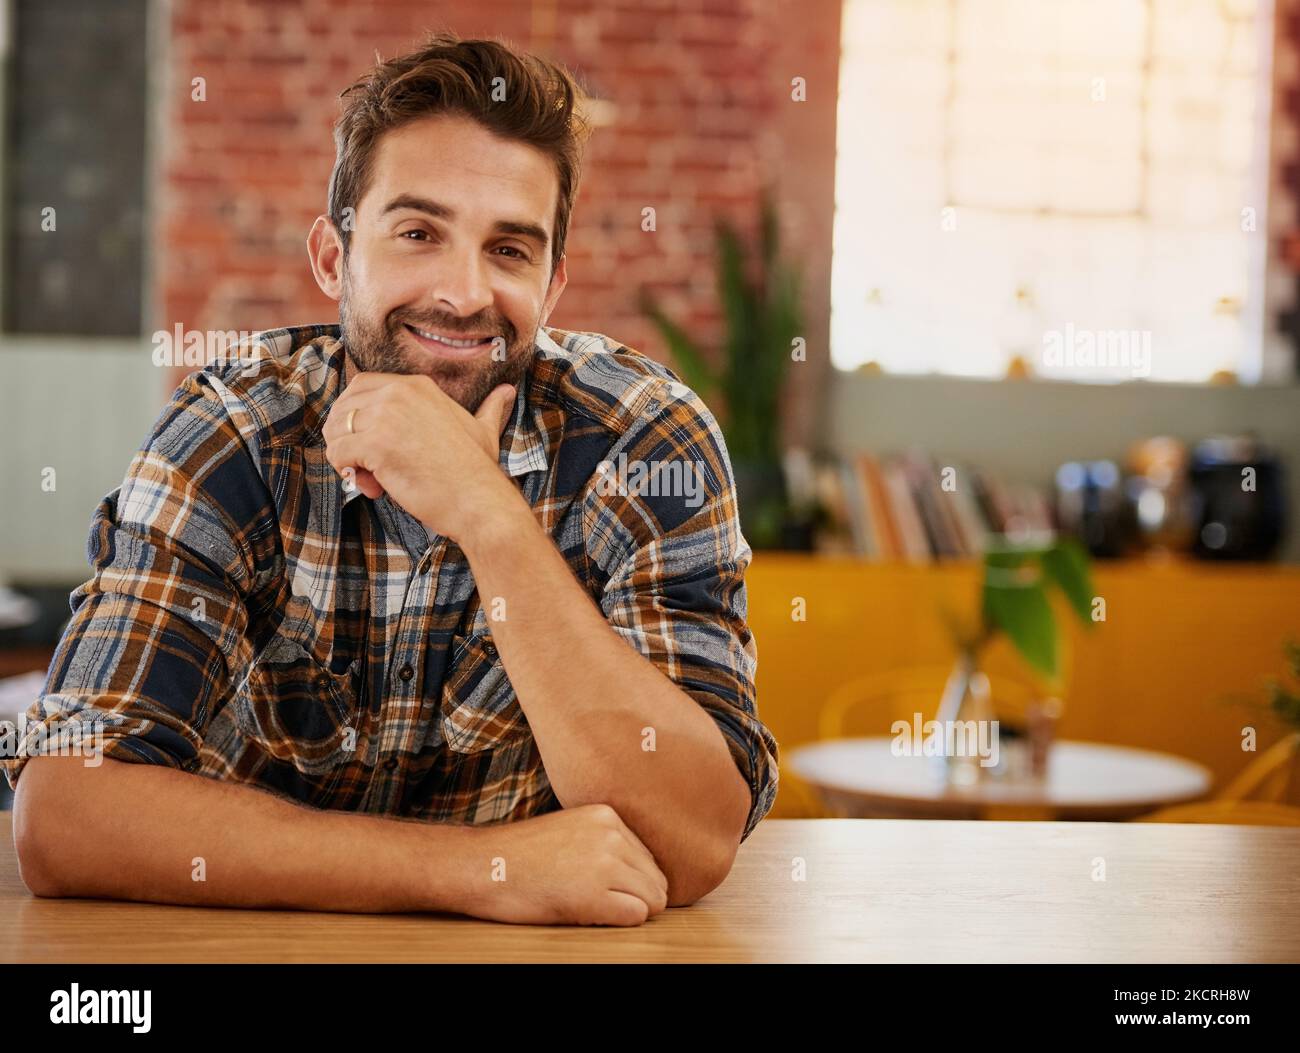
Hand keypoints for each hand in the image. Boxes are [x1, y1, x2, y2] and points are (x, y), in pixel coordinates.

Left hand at [322, 372, 518, 542]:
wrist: (480, 501)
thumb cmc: (479, 472)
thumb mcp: (483, 430)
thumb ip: (489, 409)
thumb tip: (507, 392)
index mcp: (417, 385)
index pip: (360, 386)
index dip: (357, 417)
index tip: (374, 445)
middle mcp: (399, 392)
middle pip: (343, 407)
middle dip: (347, 438)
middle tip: (370, 467)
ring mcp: (387, 416)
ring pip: (336, 430)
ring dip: (346, 458)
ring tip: (374, 480)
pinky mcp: (377, 444)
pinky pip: (337, 453)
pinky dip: (347, 474)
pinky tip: (375, 487)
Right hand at [453, 804, 669, 925]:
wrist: (482, 867)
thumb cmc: (521, 857)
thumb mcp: (571, 831)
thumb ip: (608, 843)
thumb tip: (646, 876)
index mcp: (607, 815)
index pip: (649, 858)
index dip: (630, 881)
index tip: (597, 885)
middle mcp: (611, 833)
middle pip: (657, 879)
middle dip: (635, 897)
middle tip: (596, 901)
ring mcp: (604, 862)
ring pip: (653, 899)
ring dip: (628, 910)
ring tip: (589, 906)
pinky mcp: (593, 894)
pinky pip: (637, 916)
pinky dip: (619, 923)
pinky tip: (587, 914)